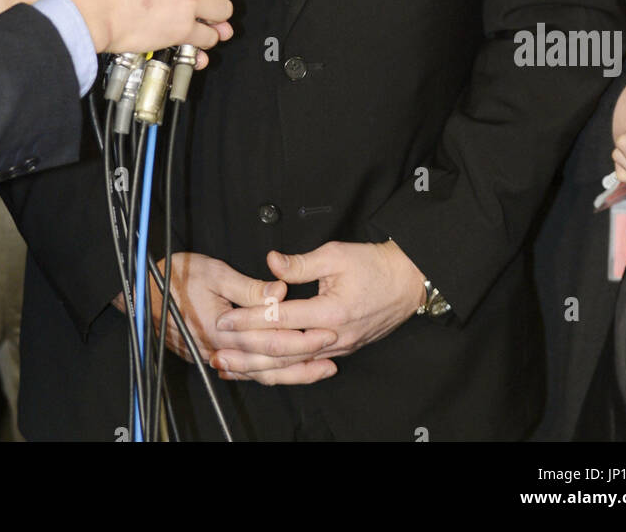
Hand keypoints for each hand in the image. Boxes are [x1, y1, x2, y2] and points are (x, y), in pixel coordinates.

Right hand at [129, 252, 337, 384]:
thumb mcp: (214, 273)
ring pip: (260, 373)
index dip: (299, 338)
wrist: (144, 292)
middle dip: (303, 362)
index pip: (269, 340)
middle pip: (269, 364)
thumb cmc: (175, 277)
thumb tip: (278, 293)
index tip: (324, 332)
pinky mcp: (214, 356)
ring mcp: (215, 357)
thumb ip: (248, 287)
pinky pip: (248, 372)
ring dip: (291, 373)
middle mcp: (219, 350)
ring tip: (319, 369)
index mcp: (221, 330)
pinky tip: (288, 372)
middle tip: (331, 356)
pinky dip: (270, 373)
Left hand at [210, 241, 426, 383]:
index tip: (225, 318)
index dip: (249, 319)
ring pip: (292, 364)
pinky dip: (282, 369)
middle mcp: (334, 336)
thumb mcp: (336, 254)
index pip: (280, 319)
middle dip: (246, 354)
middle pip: (282, 351)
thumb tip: (271, 263)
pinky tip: (264, 371)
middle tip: (218, 353)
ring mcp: (339, 347)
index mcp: (331, 311)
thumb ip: (300, 263)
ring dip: (260, 368)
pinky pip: (306, 364)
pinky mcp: (341, 349)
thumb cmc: (375, 265)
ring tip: (233, 369)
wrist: (407, 281)